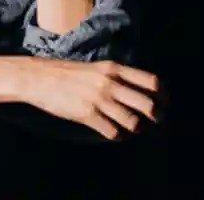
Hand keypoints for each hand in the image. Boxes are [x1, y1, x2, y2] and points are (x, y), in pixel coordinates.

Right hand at [22, 58, 160, 139]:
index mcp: (113, 68)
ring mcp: (98, 100)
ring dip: (135, 128)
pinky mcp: (87, 115)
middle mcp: (109, 83)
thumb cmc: (67, 73)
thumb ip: (117, 75)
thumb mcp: (96, 67)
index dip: (162, 95)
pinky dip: (118, 136)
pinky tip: (114, 133)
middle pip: (147, 104)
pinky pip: (113, 132)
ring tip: (131, 127)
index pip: (151, 81)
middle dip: (156, 115)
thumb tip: (139, 89)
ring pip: (132, 121)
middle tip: (155, 120)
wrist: (38, 77)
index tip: (164, 102)